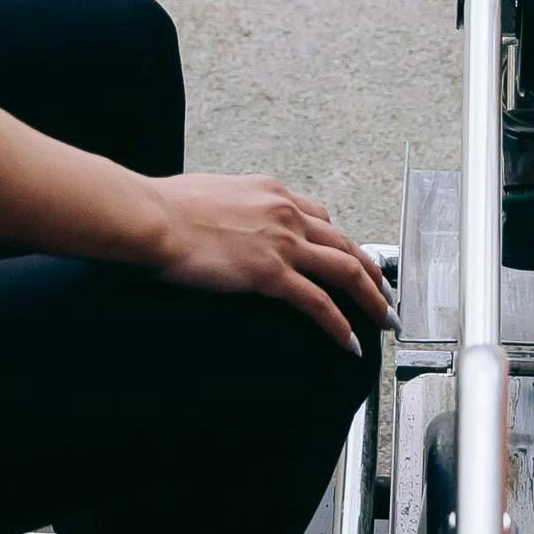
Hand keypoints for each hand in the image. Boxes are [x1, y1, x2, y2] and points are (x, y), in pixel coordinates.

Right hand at [139, 174, 388, 348]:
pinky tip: (351, 342)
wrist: (149, 217)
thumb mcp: (208, 197)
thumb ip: (229, 211)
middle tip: (384, 293)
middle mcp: (285, 212)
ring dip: (371, 298)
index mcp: (270, 191)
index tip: (352, 259)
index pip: (321, 217)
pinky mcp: (269, 273)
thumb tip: (224, 224)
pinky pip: (318, 303)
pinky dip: (340, 325)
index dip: (342, 242)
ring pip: (346, 271)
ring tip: (384, 320)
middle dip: (372, 271)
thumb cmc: (164, 208)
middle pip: (346, 242)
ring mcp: (281, 242)